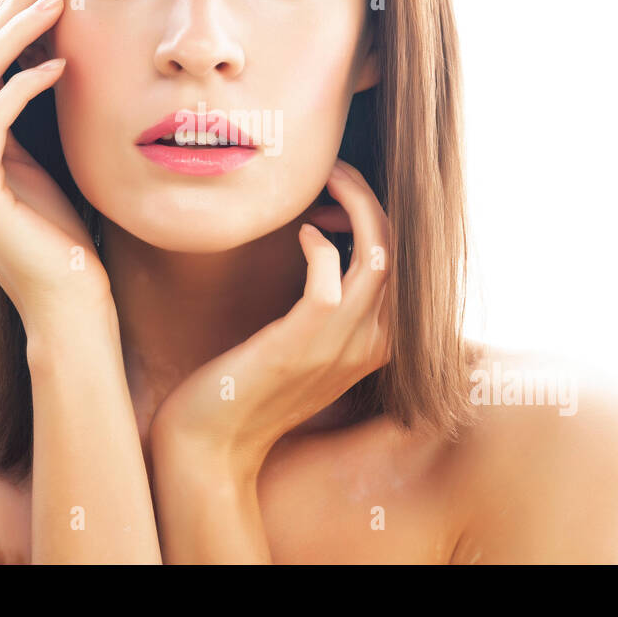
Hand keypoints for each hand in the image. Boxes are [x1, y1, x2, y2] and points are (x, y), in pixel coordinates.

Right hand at [0, 0, 110, 325]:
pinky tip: (59, 65)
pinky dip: (23, 86)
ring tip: (58, 2)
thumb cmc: (57, 222)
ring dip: (18, 34)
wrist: (67, 295)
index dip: (1, 12)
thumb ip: (19, 98)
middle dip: (8, 8)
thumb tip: (31, 37)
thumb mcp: (33, 146)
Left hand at [149, 158, 392, 477]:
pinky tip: (298, 235)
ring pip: (377, 253)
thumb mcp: (305, 347)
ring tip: (325, 181)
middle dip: (371, 197)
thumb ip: (327, 309)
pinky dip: (318, 243)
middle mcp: (372, 344)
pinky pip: (330, 276)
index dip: (376, 219)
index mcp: (378, 344)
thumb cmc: (249, 389)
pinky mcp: (302, 341)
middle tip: (335, 171)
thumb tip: (327, 248)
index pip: (405, 264)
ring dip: (354, 202)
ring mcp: (342, 344)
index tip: (336, 201)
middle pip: (399, 250)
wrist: (212, 445)